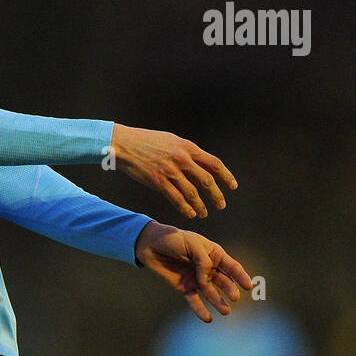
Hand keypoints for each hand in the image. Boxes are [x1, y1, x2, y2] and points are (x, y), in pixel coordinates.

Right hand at [109, 124, 237, 219]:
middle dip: (216, 195)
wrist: (123, 144)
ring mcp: (170, 171)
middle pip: (206, 181)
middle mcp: (181, 159)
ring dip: (200, 205)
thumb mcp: (171, 141)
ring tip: (203, 213)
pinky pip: (176, 198)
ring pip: (192, 193)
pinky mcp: (157, 182)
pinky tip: (190, 214)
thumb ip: (186, 152)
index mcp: (187, 147)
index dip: (226, 176)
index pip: (214, 163)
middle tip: (220, 205)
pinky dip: (185, 208)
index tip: (232, 186)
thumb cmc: (146, 141)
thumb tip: (199, 165)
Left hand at [133, 221, 252, 321]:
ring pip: (210, 292)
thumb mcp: (191, 243)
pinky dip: (200, 309)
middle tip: (235, 297)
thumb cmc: (173, 239)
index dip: (241, 276)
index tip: (249, 286)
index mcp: (214, 254)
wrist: (150, 244)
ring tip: (225, 311)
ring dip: (218, 302)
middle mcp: (208, 268)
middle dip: (230, 289)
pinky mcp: (185, 287)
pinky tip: (207, 318)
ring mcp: (197, 279)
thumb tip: (207, 278)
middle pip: (223, 281)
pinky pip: (194, 300)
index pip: (231, 266)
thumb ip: (202, 260)